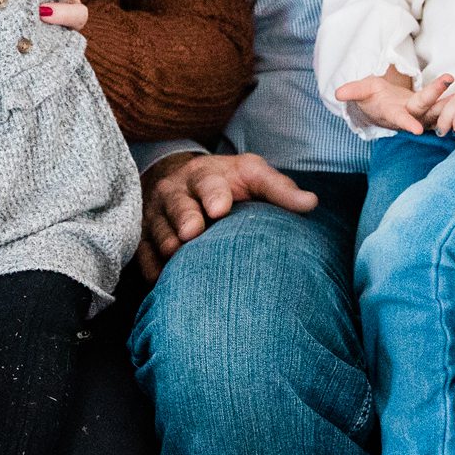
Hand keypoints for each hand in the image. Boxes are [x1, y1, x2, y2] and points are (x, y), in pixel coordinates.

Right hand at [138, 150, 318, 276]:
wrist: (184, 182)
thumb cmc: (229, 184)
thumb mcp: (254, 177)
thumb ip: (280, 191)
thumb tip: (312, 204)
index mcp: (206, 175)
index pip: (210, 182)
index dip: (214, 194)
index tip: (220, 208)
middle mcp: (176, 190)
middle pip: (177, 203)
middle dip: (184, 216)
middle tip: (192, 232)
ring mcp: (157, 213)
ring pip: (157, 227)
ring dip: (165, 240)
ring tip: (175, 254)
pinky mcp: (143, 234)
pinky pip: (142, 250)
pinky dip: (149, 264)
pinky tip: (158, 278)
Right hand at [333, 68, 446, 136]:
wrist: (383, 104)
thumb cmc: (372, 97)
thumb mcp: (361, 91)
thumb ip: (352, 91)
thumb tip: (338, 93)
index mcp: (392, 112)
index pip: (400, 118)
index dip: (407, 124)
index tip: (416, 130)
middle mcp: (409, 115)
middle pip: (424, 107)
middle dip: (434, 96)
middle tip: (445, 80)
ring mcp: (422, 113)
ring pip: (438, 109)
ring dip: (450, 101)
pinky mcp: (431, 108)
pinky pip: (444, 106)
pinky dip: (454, 100)